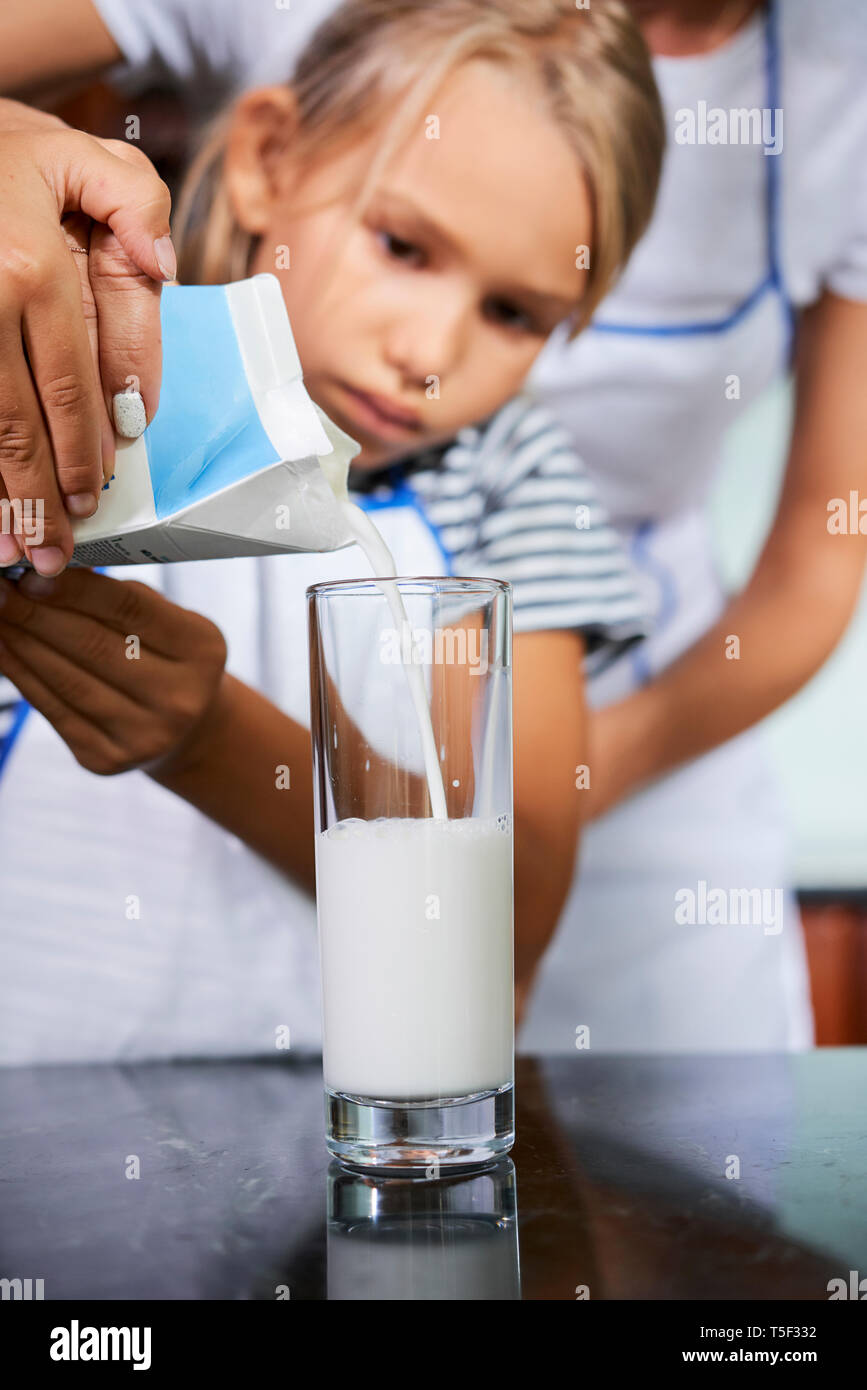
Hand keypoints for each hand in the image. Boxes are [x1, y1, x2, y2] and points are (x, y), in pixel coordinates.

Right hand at [0, 101, 173, 575]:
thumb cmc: (11, 153)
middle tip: (58, 556)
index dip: (85, 446)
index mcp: (31, 265)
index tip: (98, 495)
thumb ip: (137, 206)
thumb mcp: (87, 156)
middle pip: (16, 420)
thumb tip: (161, 269)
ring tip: (15, 555)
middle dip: (41, 495)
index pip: (73, 380)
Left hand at [0, 569, 226, 774]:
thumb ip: (119, 596)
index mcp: (203, 651)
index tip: (32, 572)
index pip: (130, 609)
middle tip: (2, 588)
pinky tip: (4, 648)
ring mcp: (143, 736)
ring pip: (66, 681)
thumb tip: (45, 574)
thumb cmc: (167, 657)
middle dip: (37, 613)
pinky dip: (21, 675)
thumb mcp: (168, 620)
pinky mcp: (107, 759)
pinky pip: (52, 710)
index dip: (75, 589)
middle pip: (93, 646)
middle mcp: (180, 699)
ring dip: (21, 642)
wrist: (185, 730)